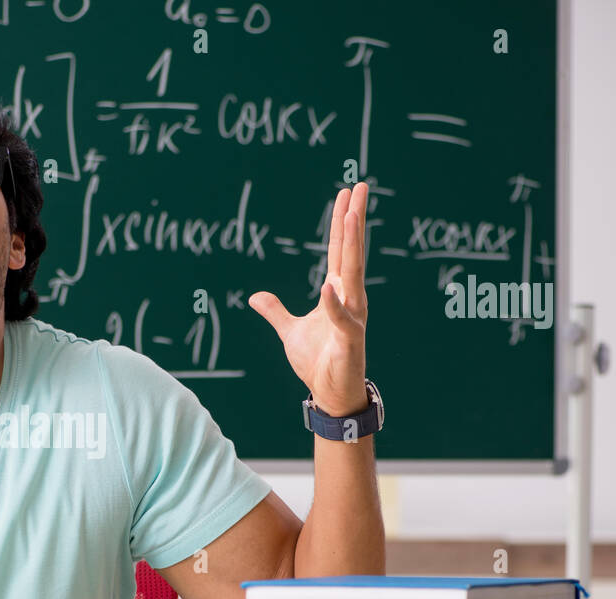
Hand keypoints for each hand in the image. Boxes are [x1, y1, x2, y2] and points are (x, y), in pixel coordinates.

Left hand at [250, 182, 369, 415]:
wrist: (331, 394)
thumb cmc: (317, 362)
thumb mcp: (290, 331)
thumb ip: (275, 311)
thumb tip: (256, 296)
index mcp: (337, 293)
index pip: (340, 250)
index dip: (341, 222)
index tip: (346, 193)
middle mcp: (349, 299)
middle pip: (351, 252)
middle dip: (354, 219)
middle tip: (360, 187)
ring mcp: (352, 317)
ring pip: (353, 275)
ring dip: (353, 246)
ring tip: (352, 216)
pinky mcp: (349, 340)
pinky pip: (341, 318)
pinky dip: (334, 304)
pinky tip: (328, 286)